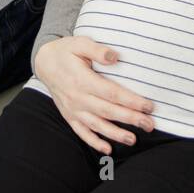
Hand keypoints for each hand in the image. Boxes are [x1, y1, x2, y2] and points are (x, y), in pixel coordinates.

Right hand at [33, 37, 154, 154]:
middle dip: (130, 119)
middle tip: (149, 124)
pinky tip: (108, 149)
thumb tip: (115, 57)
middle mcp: (78, 98)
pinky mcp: (69, 116)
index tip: (148, 106)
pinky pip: (82, 132)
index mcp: (82, 80)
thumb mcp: (80, 43)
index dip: (131, 101)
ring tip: (132, 139)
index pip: (112, 93)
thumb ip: (97, 50)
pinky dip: (94, 142)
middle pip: (108, 111)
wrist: (44, 62)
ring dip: (115, 134)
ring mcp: (73, 109)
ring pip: (96, 125)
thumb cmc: (66, 51)